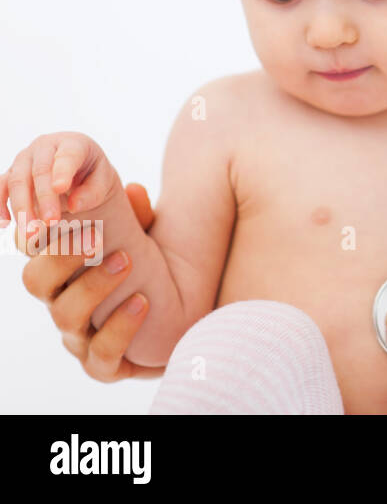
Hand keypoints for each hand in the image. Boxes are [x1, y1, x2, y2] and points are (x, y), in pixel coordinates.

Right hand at [3, 132, 123, 232]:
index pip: (68, 155)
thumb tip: (73, 205)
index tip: (61, 188)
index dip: (63, 171)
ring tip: (31, 231)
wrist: (79, 176)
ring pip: (17, 180)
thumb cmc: (93, 177)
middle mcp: (45, 146)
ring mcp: (25, 159)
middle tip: (51, 222)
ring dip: (21, 207)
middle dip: (44, 198)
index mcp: (74, 143)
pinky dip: (1, 205)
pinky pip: (1, 187)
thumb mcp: (104, 183)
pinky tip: (5, 224)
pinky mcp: (11, 174)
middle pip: (39, 170)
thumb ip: (92, 193)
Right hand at [18, 182, 160, 381]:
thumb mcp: (147, 241)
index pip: (37, 251)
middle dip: (61, 257)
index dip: (41, 233)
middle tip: (97, 236)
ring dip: (94, 286)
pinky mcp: (104, 365)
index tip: (62, 211)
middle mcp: (64, 304)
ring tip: (129, 261)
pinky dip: (120, 328)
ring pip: (66, 317)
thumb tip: (135, 189)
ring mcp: (80, 338)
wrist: (182, 324)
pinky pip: (101, 356)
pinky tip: (142, 302)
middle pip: (36, 282)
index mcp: (65, 273)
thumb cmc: (152, 276)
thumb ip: (139, 218)